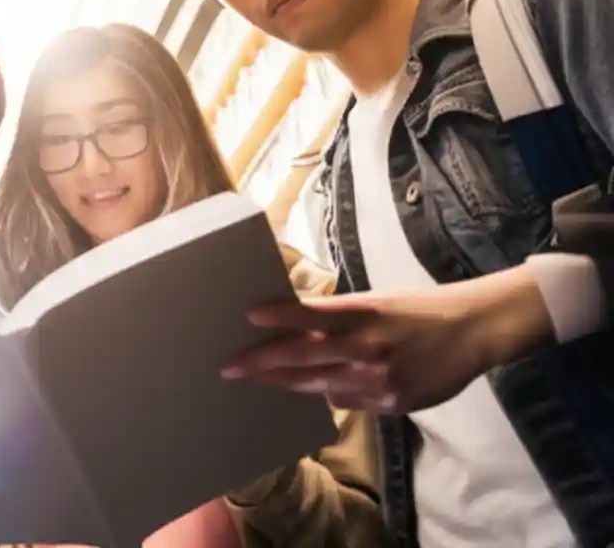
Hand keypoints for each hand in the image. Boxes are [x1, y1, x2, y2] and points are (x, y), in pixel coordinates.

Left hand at [220, 265, 554, 412]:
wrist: (474, 331)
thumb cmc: (419, 310)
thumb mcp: (378, 302)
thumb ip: (339, 316)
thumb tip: (296, 327)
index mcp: (364, 313)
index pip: (312, 314)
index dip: (279, 316)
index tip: (248, 315)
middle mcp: (367, 346)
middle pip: (303, 357)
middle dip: (261, 364)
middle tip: (228, 368)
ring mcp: (379, 378)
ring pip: (317, 385)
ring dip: (284, 383)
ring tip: (256, 380)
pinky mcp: (391, 401)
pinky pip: (346, 401)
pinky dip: (327, 393)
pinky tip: (312, 388)